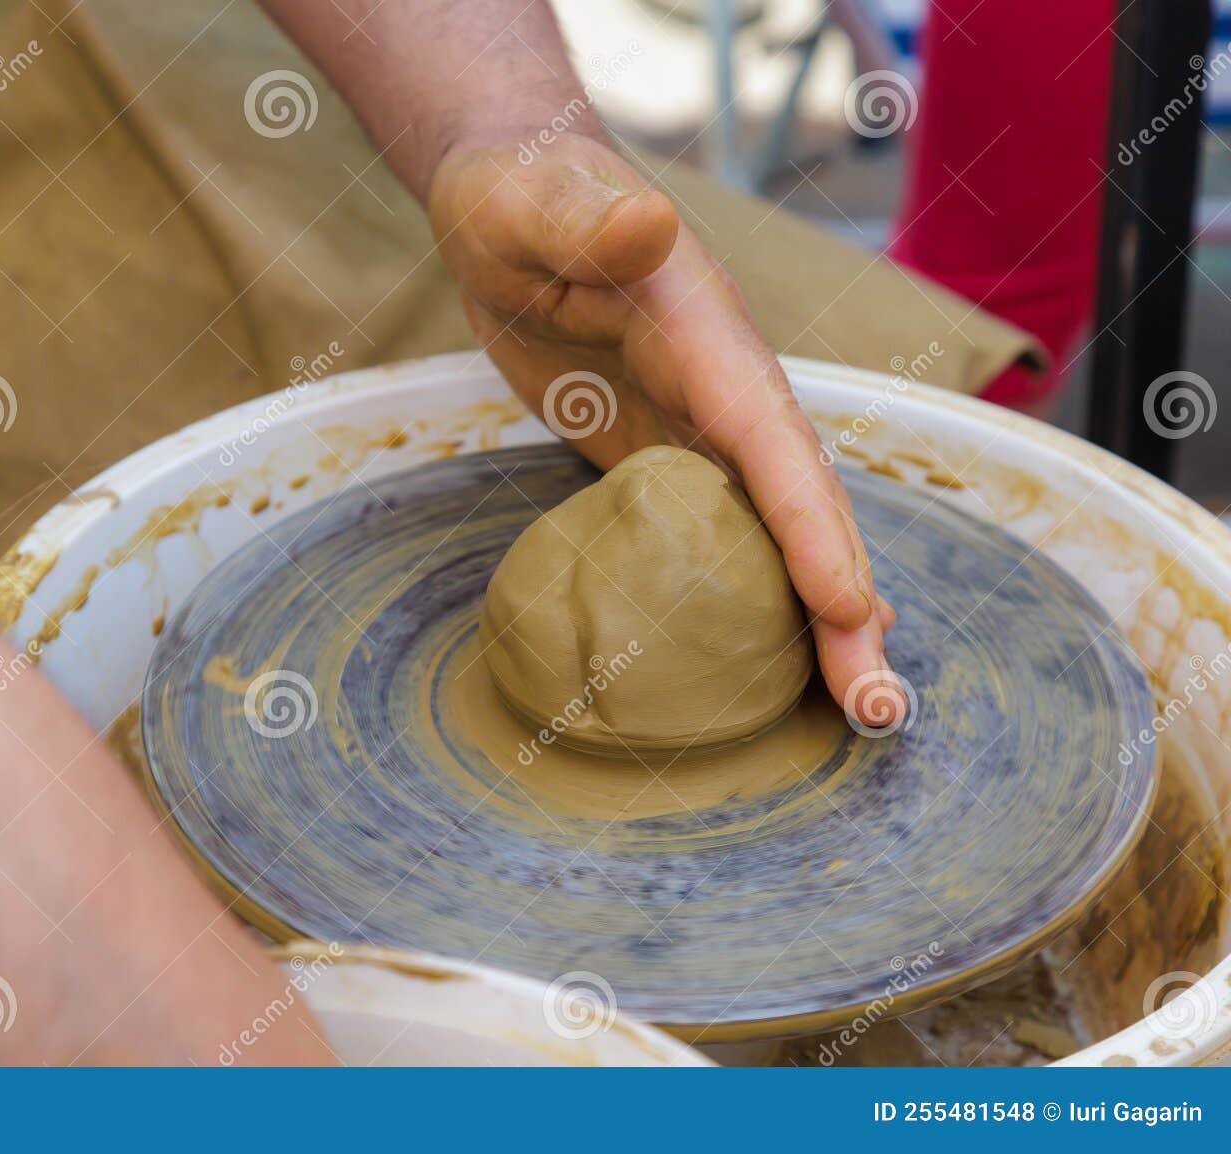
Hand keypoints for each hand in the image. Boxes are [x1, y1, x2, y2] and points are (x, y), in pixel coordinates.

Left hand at [427, 133, 898, 720]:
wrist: (516, 209)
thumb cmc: (519, 200)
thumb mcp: (535, 203)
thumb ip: (583, 218)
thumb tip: (643, 221)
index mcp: (704, 335)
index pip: (769, 437)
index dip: (810, 525)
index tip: (846, 608)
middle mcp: (725, 387)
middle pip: (802, 504)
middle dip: (846, 602)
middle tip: (881, 707)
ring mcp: (703, 426)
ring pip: (779, 530)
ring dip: (823, 617)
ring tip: (864, 709)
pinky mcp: (668, 454)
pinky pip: (730, 532)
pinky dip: (765, 593)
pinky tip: (788, 656)